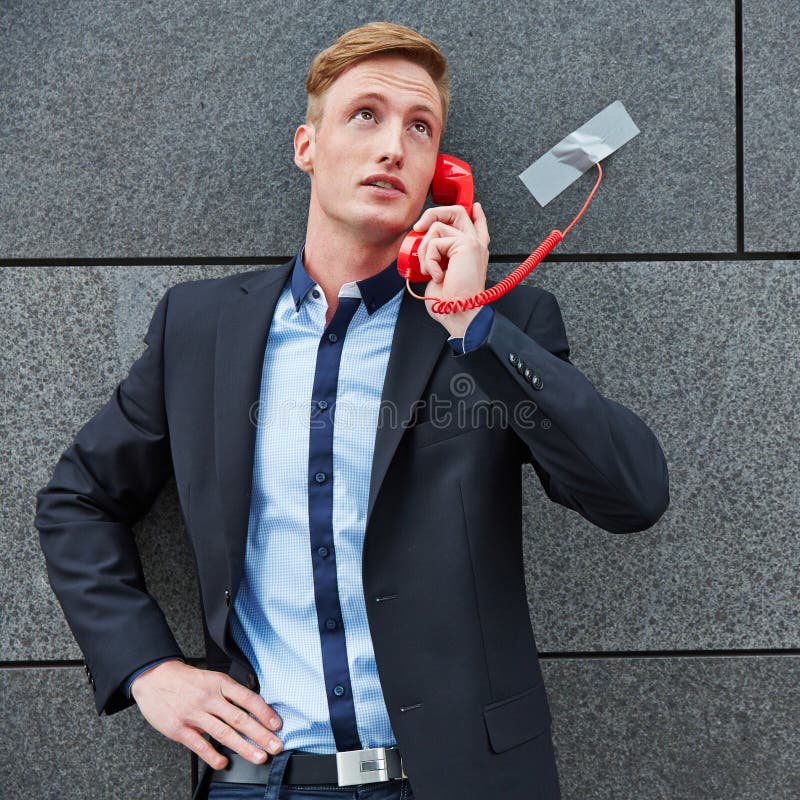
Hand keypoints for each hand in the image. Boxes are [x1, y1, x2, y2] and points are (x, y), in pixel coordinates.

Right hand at [130, 660, 282, 768]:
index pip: (248, 698)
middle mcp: (209, 698)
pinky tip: (224, 762)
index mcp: (220, 683)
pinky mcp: (179, 728)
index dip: (264, 712)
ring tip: (259, 756)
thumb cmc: (186, 680)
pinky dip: (214, 755)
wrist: (154, 677)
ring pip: (224, 733)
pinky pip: (200, 744)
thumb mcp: (211, 678)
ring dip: (244, 747)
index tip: (277, 725)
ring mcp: (194, 713)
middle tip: (276, 746)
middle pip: (240, 718)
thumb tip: (252, 710)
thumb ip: (229, 693)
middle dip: (261, 734)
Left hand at [412, 202, 489, 337]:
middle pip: (456, 211)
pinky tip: (437, 275)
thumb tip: (424, 243)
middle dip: (433, 214)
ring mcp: (472, 243)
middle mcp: (475, 245)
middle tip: (419, 228)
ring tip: (430, 270)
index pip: (477, 225)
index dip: (475, 214)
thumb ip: (439, 255)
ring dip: (424, 250)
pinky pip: (435, 241)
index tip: (474, 207)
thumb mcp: (441, 272)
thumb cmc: (450, 300)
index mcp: (473, 252)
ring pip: (437, 226)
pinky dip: (429, 260)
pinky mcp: (466, 244)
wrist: (458, 311)